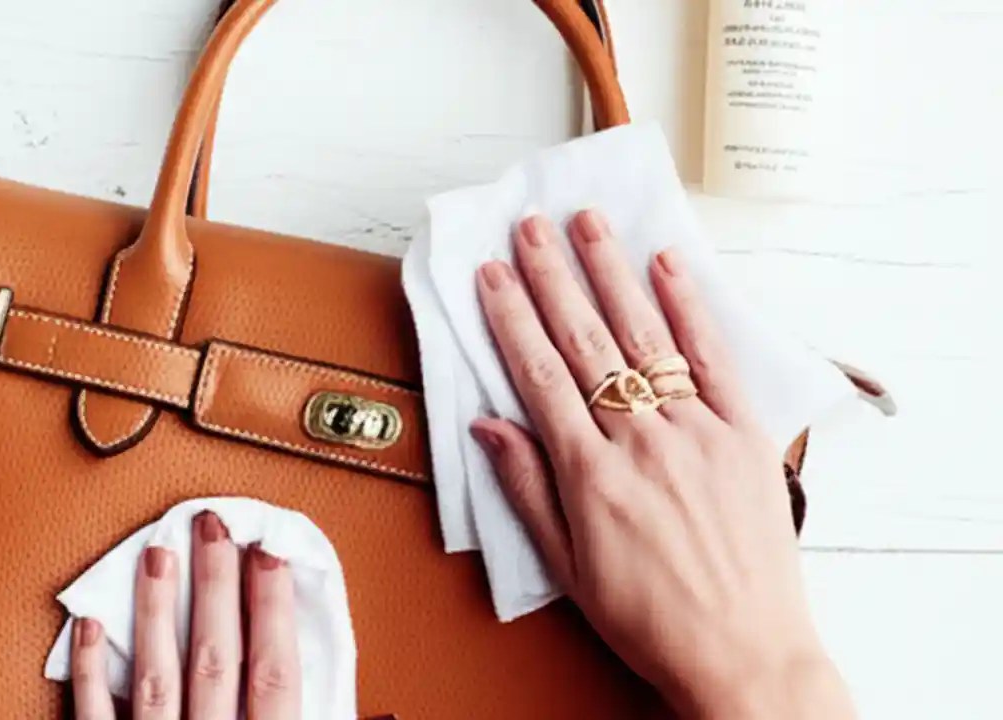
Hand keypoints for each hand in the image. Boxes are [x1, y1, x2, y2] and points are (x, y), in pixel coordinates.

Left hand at [70, 512, 300, 718]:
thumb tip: (308, 657)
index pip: (275, 673)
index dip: (274, 608)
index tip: (270, 551)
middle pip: (215, 661)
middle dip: (215, 587)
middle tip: (212, 526)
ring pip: (156, 680)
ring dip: (156, 611)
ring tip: (156, 554)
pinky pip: (96, 719)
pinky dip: (90, 672)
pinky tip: (90, 623)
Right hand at [469, 211, 853, 718]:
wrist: (744, 653)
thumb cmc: (650, 617)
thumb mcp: (567, 566)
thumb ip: (526, 488)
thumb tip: (487, 426)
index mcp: (591, 474)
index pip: (540, 375)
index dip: (511, 319)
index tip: (491, 275)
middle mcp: (641, 441)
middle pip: (585, 341)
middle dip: (551, 277)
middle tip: (529, 227)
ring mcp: (697, 431)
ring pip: (645, 335)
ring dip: (611, 273)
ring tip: (587, 224)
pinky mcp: (745, 434)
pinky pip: (714, 357)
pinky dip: (690, 307)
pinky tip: (667, 265)